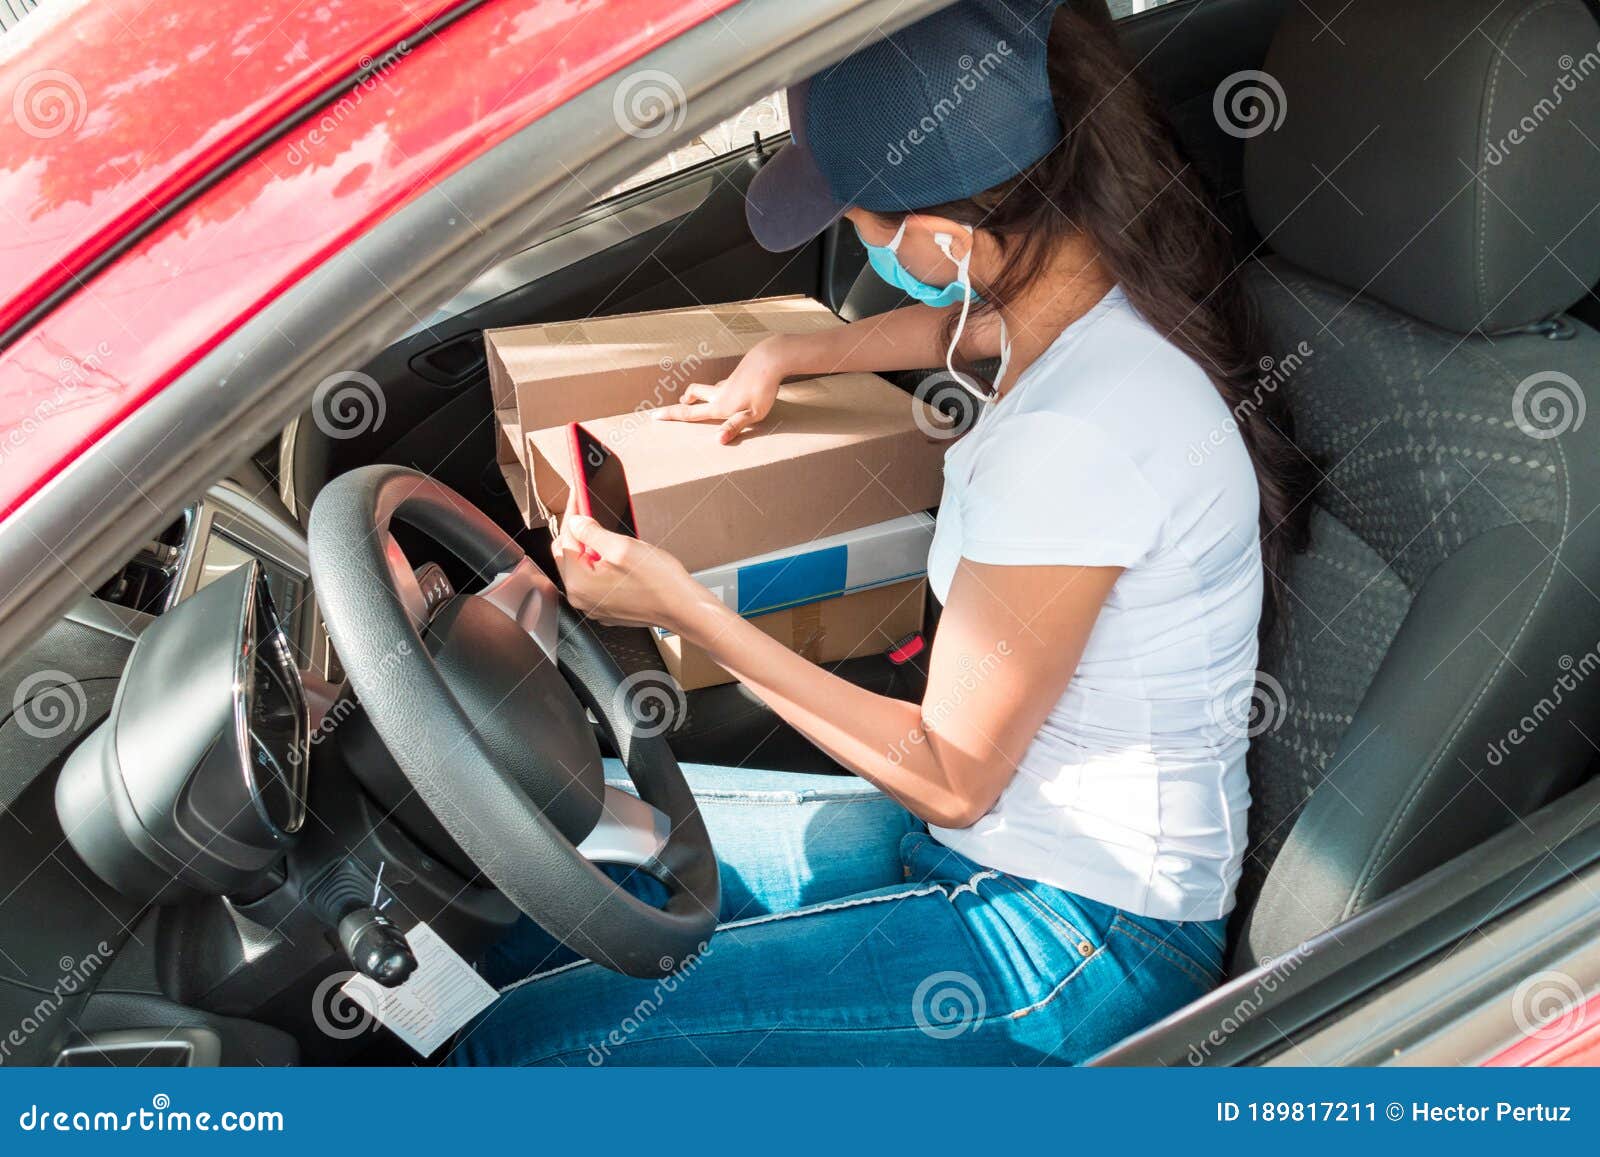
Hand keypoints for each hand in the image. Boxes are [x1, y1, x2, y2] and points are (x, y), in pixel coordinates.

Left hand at [553, 507, 707, 633]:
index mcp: (579, 583)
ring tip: (606, 535)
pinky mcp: (606, 607)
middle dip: (577, 531)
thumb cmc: (659, 582)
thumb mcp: (623, 547)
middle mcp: (581, 598)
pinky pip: (593, 581)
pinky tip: (614, 556)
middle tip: (587, 510)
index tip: (578, 497)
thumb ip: (591, 532)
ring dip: (588, 548)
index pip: (565, 540)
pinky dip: (598, 565)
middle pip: (567, 555)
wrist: (683, 608)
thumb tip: (575, 522)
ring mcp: (593, 605)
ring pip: (580, 568)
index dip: (573, 514)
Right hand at [652, 335, 787, 442]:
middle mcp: (719, 393)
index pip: (690, 413)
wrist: (769, 360)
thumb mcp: (752, 414)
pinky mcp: (737, 375)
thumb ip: (734, 426)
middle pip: (695, 393)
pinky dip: (719, 389)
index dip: (671, 415)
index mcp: (719, 406)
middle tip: (681, 402)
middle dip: (686, 399)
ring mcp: (728, 382)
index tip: (655, 415)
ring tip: (699, 398)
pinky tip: (731, 390)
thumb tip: (718, 440)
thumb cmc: (762, 390)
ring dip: (700, 393)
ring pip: (709, 388)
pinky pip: (723, 384)